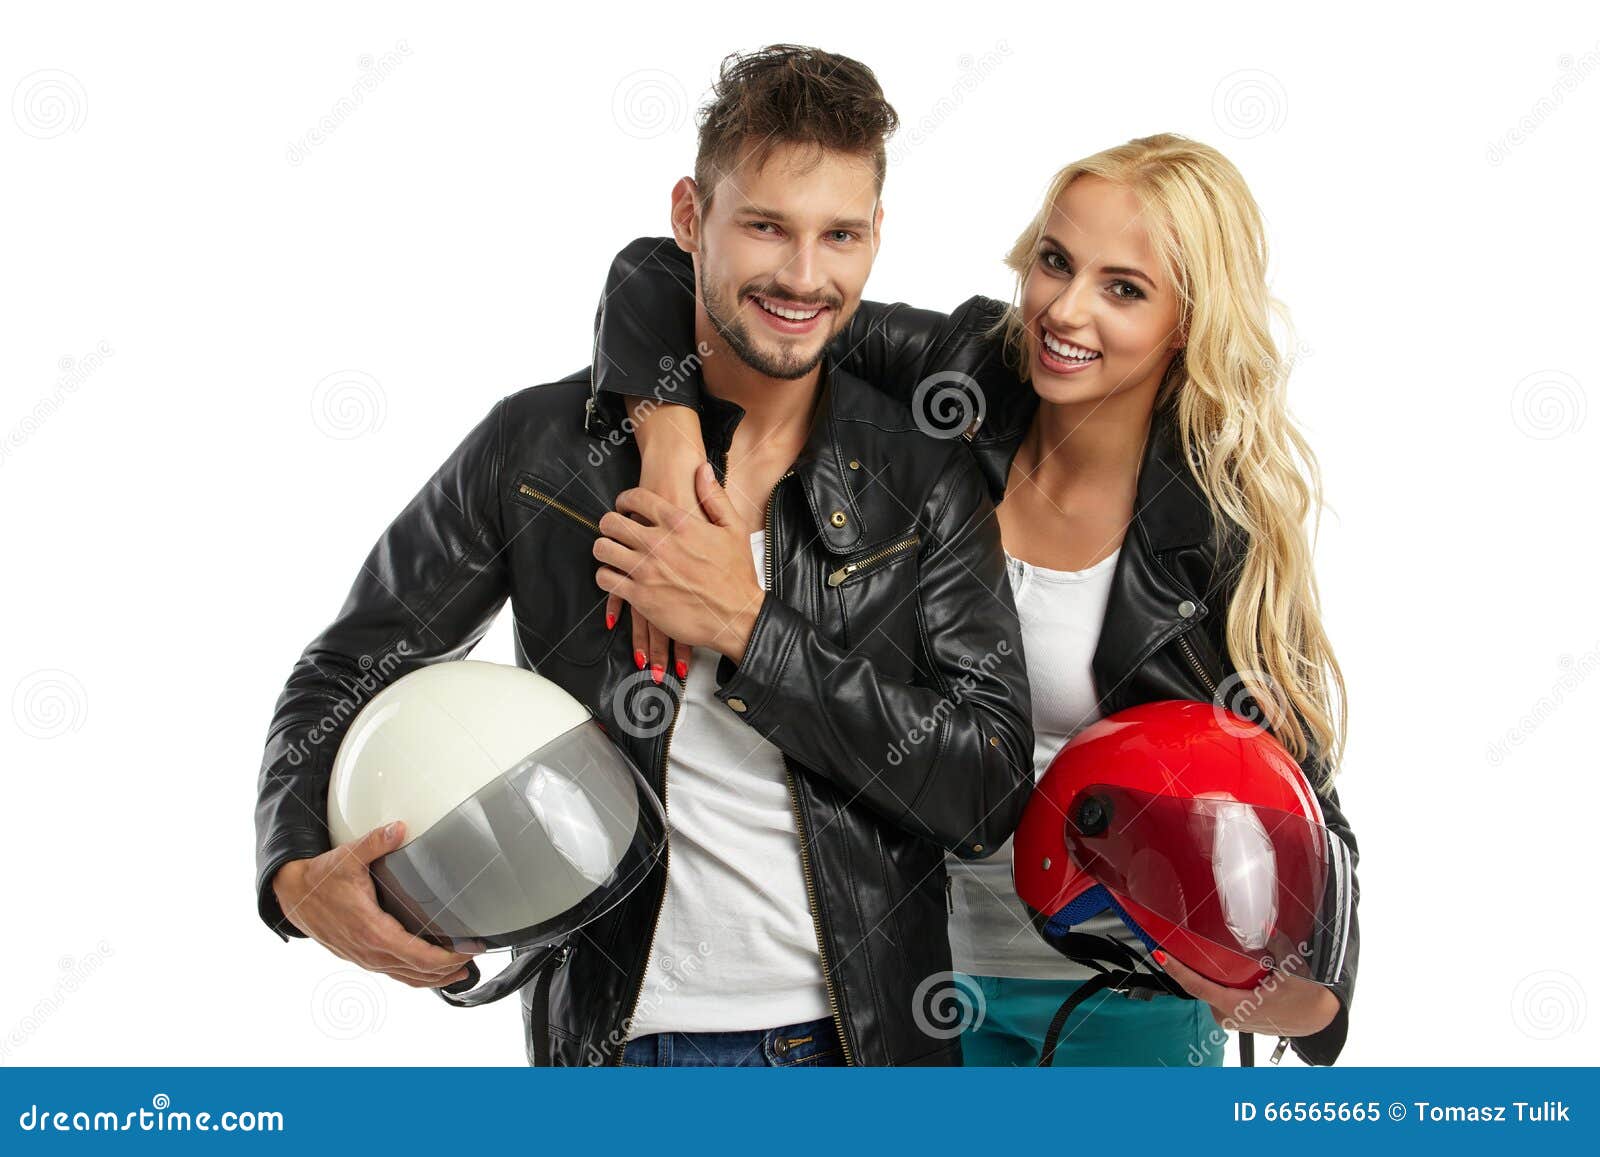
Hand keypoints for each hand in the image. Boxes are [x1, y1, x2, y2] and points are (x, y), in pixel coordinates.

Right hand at [271, 822, 477, 988]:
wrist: (294, 896)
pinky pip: (393, 973)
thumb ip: (375, 842)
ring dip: (434, 977)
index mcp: (371, 930)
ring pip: (405, 977)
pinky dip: (415, 975)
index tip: (469, 951)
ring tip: (460, 970)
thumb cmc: (320, 879)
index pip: (417, 955)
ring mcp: (364, 958)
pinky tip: (429, 970)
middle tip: (474, 956)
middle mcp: (369, 951)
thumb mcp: (347, 857)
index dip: (447, 958)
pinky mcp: (361, 957)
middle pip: (417, 972)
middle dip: (448, 968)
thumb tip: (398, 828)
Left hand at [594, 462, 764, 662]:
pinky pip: (606, 579)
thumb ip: (714, 496)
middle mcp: (658, 544)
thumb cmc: (737, 574)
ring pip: (603, 549)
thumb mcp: (734, 528)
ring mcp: (646, 570)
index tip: (624, 505)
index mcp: (678, 523)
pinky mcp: (640, 597)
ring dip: (604, 548)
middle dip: (609, 523)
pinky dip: (605, 576)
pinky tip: (614, 576)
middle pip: (611, 522)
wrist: (737, 616)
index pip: (635, 498)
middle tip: (613, 529)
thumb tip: (701, 470)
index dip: (625, 499)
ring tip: (610, 551)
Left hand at [1153, 949, 1339, 1037]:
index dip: (1175, 969)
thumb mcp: (1291, 968)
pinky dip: (1221, 983)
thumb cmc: (1307, 999)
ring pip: (1211, 993)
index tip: (1159, 954)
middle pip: (1201, 987)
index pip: (1196, 986)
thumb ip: (1275, 944)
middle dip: (1192, 967)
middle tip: (1181, 945)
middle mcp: (1230, 1016)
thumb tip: (1262, 924)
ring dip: (1210, 976)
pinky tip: (1228, 970)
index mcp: (1236, 1005)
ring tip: (1208, 955)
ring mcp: (1234, 1019)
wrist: (1321, 1019)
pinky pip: (1222, 997)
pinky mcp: (1240, 1019)